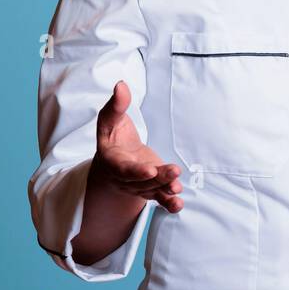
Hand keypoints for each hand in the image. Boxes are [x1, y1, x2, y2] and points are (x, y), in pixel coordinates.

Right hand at [92, 81, 182, 213]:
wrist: (114, 156)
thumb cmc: (112, 135)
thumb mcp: (110, 119)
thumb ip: (116, 105)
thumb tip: (121, 85)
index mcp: (111, 161)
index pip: (123, 169)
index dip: (135, 171)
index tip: (150, 169)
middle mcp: (124, 177)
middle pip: (141, 181)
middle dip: (158, 178)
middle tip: (174, 171)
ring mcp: (137, 185)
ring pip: (151, 190)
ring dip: (165, 190)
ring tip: (177, 188)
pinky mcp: (150, 188)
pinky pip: (158, 198)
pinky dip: (168, 203)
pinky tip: (178, 204)